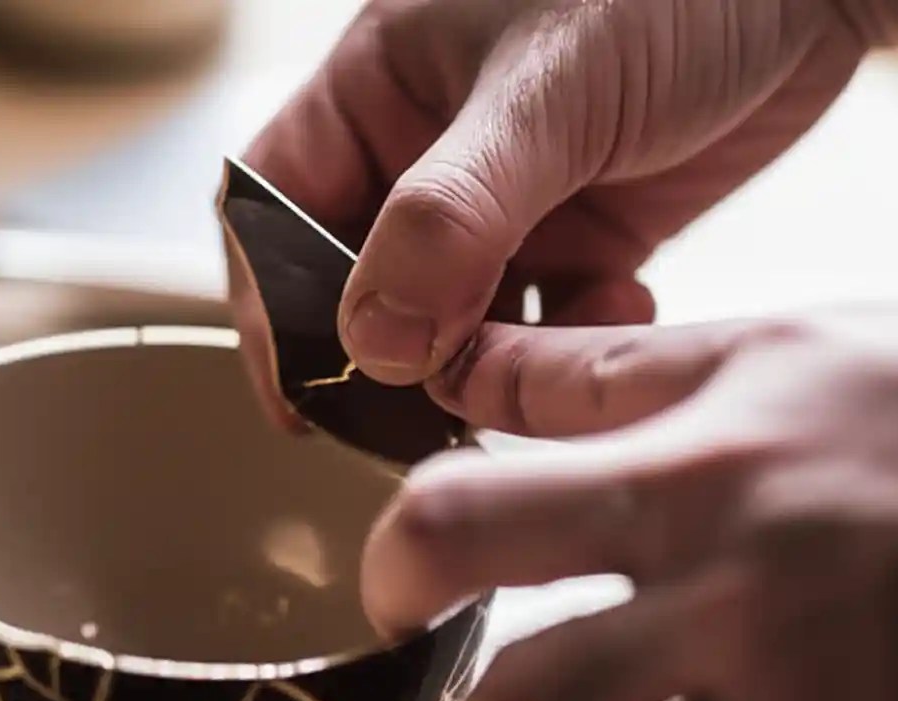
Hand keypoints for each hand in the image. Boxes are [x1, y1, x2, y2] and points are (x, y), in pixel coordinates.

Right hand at [231, 0, 868, 398]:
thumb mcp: (546, 92)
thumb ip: (450, 216)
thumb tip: (370, 339)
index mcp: (381, 88)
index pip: (278, 206)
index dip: (271, 302)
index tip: (298, 396)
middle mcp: (432, 148)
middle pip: (365, 279)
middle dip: (395, 350)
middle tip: (427, 416)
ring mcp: (512, 196)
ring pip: (459, 314)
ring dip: (491, 357)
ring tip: (541, 370)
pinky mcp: (589, 227)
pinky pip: (552, 315)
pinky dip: (575, 335)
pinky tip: (625, 299)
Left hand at [363, 303, 897, 700]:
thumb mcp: (771, 349)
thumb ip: (602, 374)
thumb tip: (471, 369)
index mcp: (694, 481)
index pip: (463, 524)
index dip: (394, 565)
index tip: (398, 585)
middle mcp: (742, 605)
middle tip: (488, 695)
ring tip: (637, 684)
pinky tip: (736, 697)